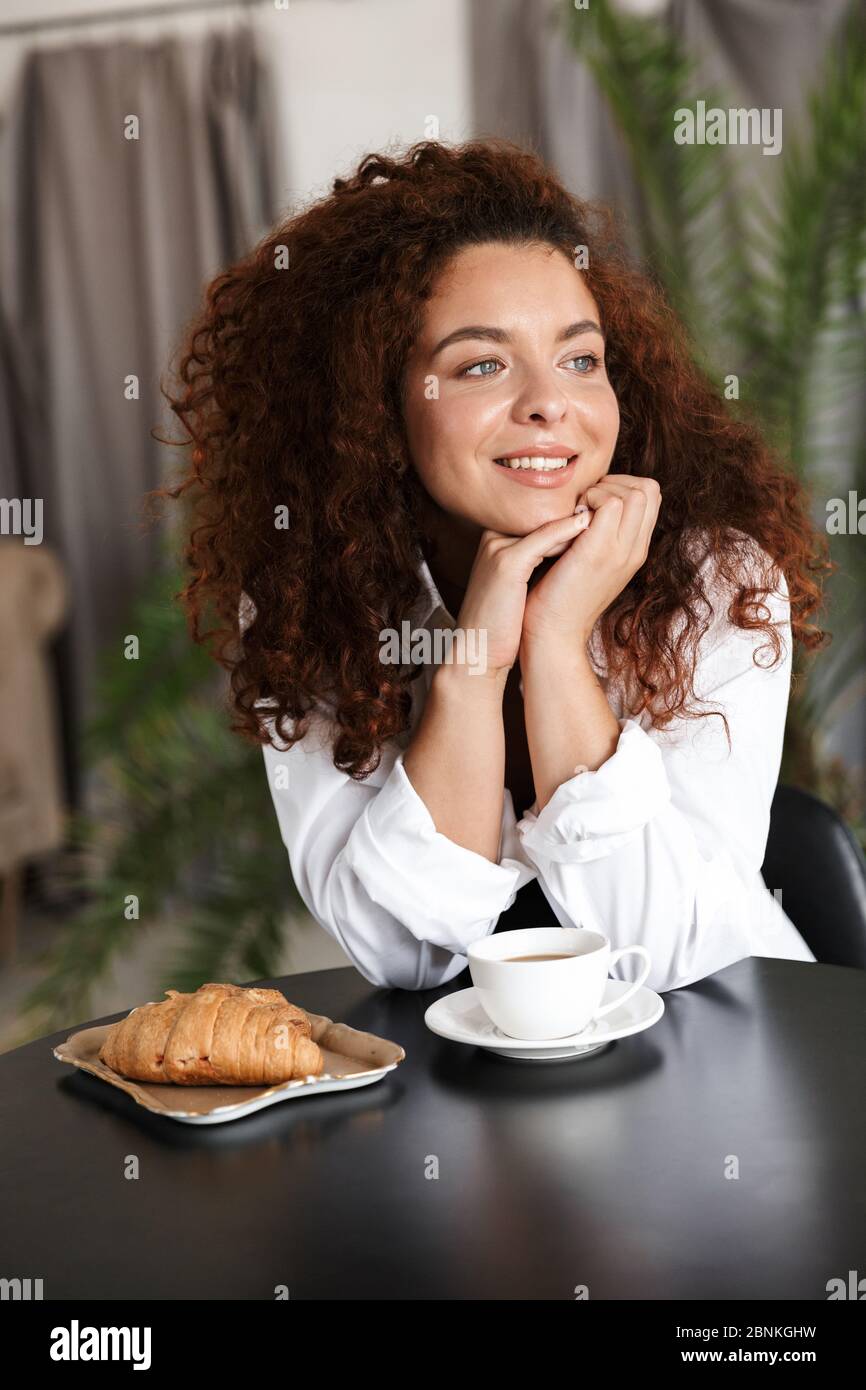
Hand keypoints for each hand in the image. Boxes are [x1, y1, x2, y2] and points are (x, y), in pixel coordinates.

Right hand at [449, 512, 598, 679]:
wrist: (477, 650)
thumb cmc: (502, 622)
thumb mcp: (518, 583)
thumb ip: (537, 560)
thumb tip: (572, 547)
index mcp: (496, 538)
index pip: (538, 516)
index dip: (568, 518)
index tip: (596, 521)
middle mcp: (494, 536)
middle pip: (541, 514)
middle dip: (574, 517)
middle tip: (604, 519)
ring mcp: (498, 547)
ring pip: (544, 522)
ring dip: (576, 523)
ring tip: (603, 524)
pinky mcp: (506, 563)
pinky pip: (544, 539)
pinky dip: (568, 534)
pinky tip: (590, 532)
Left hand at [521, 474, 661, 650]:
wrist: (552, 634)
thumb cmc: (559, 595)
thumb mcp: (589, 561)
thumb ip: (598, 535)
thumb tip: (587, 505)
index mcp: (635, 550)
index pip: (650, 496)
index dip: (621, 486)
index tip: (591, 502)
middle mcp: (635, 550)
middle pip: (650, 488)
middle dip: (615, 482)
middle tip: (585, 503)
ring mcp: (621, 552)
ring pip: (636, 492)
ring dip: (602, 490)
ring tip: (578, 512)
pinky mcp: (599, 553)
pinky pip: (610, 504)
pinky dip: (588, 499)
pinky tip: (568, 520)